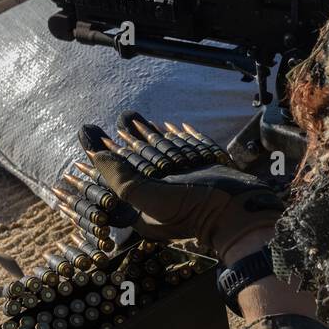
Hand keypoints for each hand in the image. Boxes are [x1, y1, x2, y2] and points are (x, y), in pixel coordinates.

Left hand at [61, 111, 282, 260]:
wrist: (241, 211)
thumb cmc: (195, 210)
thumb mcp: (151, 197)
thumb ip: (122, 178)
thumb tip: (93, 154)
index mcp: (145, 211)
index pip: (115, 180)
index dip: (99, 160)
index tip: (87, 137)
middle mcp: (163, 196)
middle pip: (135, 165)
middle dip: (119, 144)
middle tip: (101, 126)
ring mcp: (184, 183)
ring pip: (159, 154)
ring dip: (144, 134)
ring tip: (129, 117)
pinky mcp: (203, 171)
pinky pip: (186, 151)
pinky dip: (177, 137)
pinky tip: (170, 126)